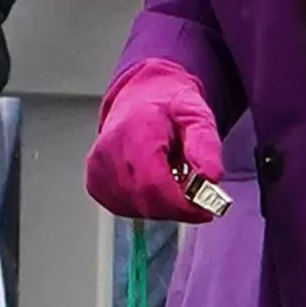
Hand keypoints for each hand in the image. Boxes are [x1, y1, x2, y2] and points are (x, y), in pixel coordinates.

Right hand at [87, 58, 229, 221]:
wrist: (139, 96)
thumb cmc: (167, 106)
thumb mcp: (196, 115)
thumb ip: (205, 144)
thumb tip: (211, 177)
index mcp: (135, 132)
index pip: (153, 185)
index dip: (180, 205)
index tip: (203, 210)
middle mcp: (110, 151)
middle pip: (145, 201)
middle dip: (175, 208)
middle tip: (194, 197)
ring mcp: (98, 168)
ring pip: (135, 208)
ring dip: (161, 206)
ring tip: (171, 180)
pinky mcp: (95, 181)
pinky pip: (123, 207)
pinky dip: (144, 204)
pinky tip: (152, 184)